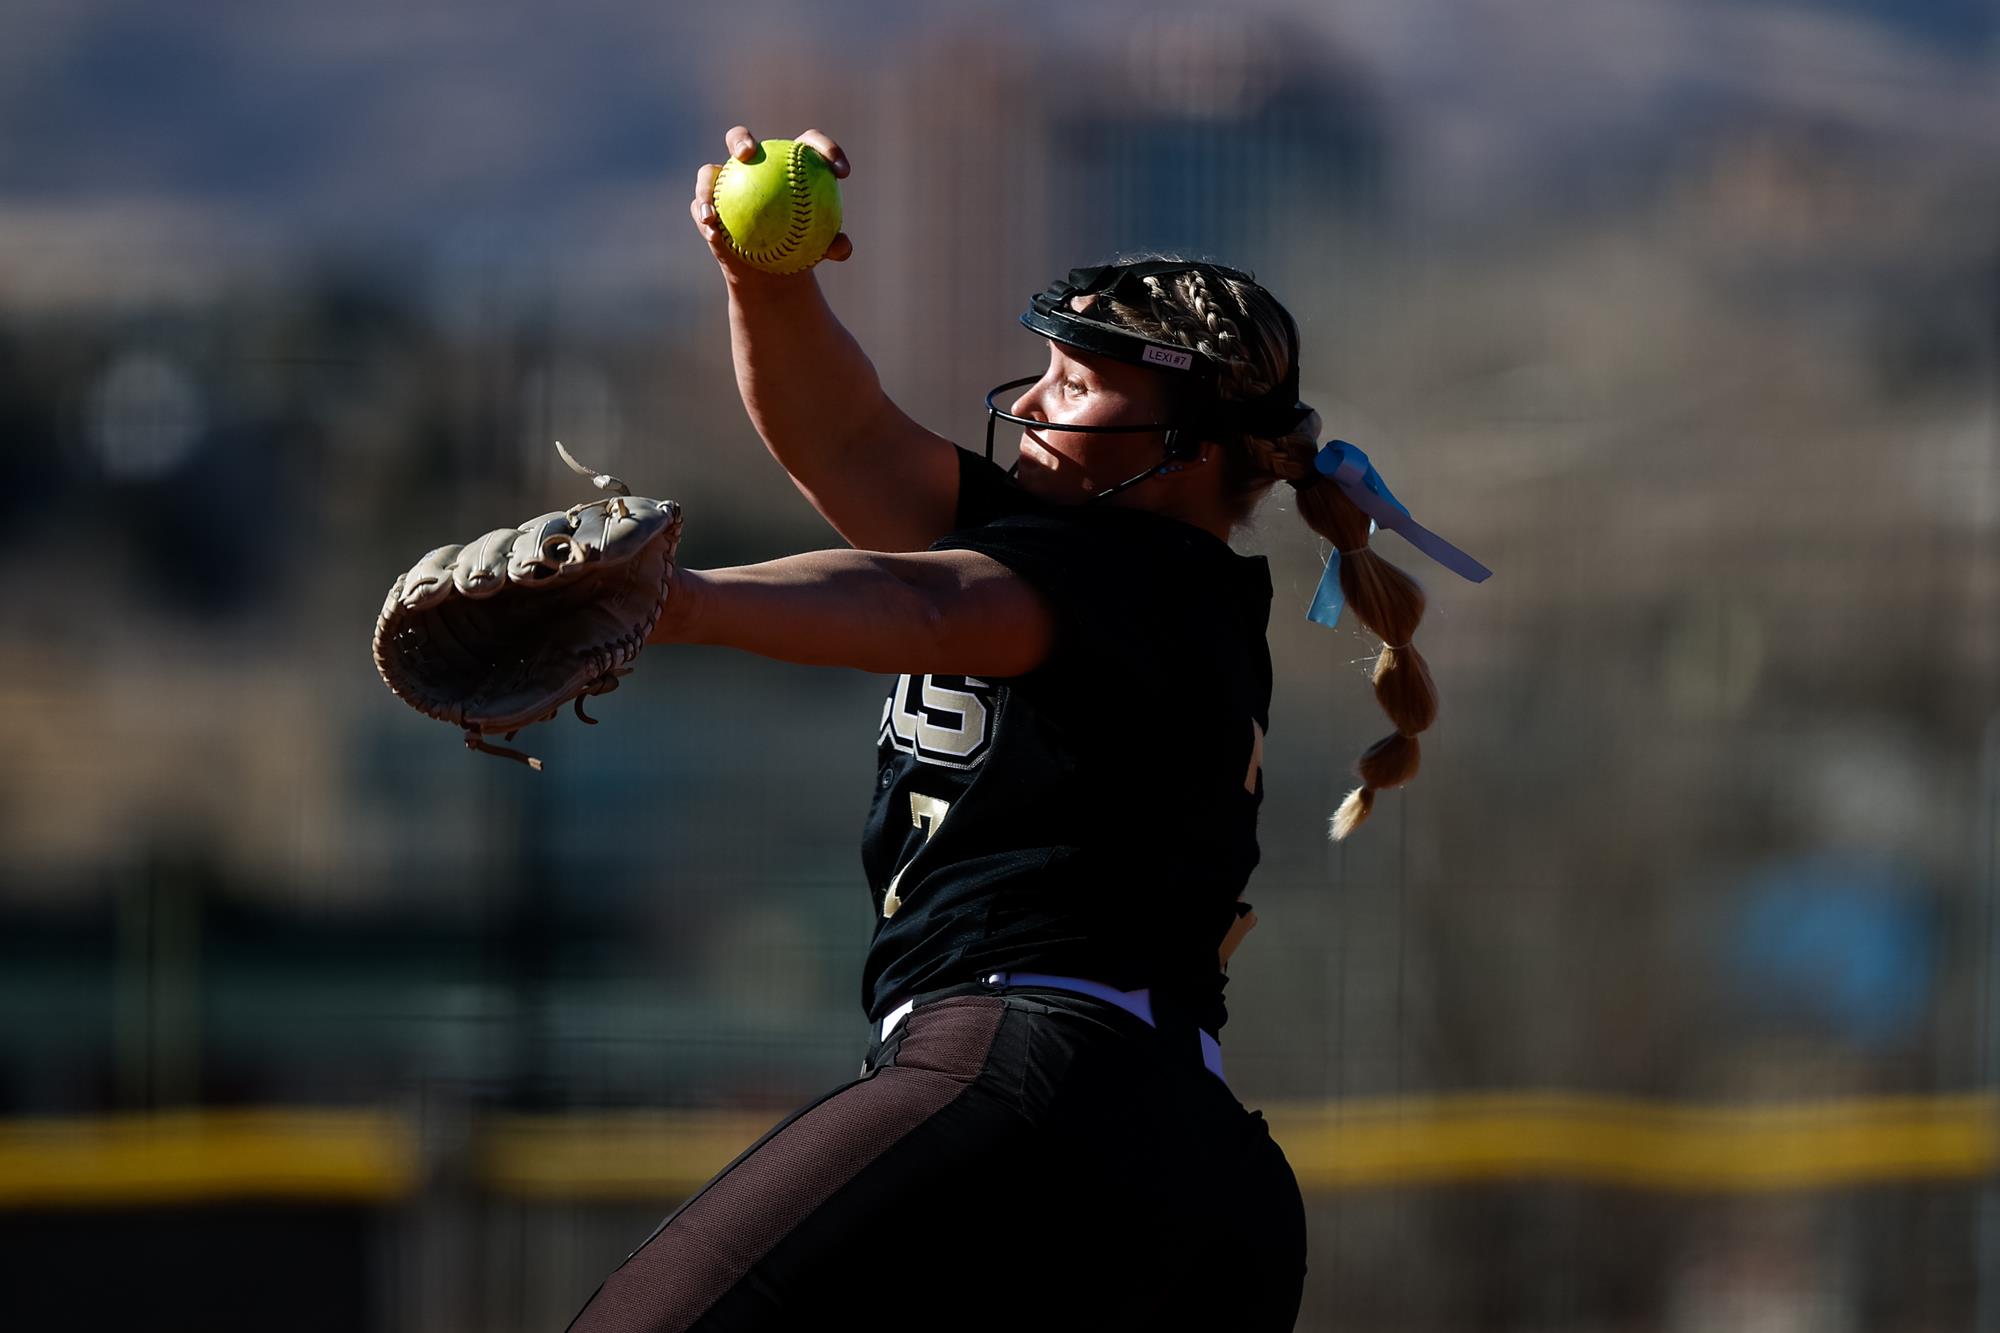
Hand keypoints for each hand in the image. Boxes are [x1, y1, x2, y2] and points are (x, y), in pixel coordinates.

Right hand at [691, 126, 852, 278]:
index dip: (825, 148)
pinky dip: (705, 217)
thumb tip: (842, 247)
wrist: (773, 269)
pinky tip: (712, 230)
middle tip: (748, 154)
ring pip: (709, 173)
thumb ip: (834, 245)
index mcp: (788, 162)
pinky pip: (701, 209)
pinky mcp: (705, 206)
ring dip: (707, 184)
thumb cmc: (802, 249)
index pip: (807, 144)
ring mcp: (723, 184)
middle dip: (740, 139)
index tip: (841, 173)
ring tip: (715, 202)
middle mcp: (750, 165)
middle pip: (739, 140)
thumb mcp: (821, 250)